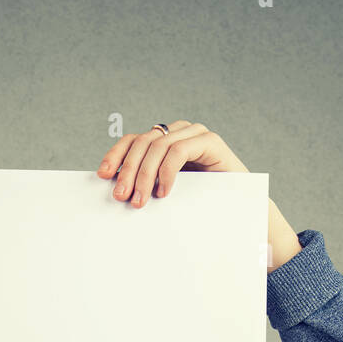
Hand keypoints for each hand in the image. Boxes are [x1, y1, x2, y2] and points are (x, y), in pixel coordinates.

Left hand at [96, 120, 300, 270]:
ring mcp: (194, 134)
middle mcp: (177, 133)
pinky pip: (180, 150)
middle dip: (128, 170)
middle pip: (142, 143)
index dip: (116, 156)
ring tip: (141, 200)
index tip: (102, 176)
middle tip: (122, 196)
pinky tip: (164, 191)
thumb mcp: (165, 194)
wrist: (240, 209)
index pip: (132, 141)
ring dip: (145, 174)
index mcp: (163, 142)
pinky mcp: (209, 141)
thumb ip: (146, 186)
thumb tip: (114, 193)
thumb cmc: (201, 203)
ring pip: (158, 145)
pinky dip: (167, 171)